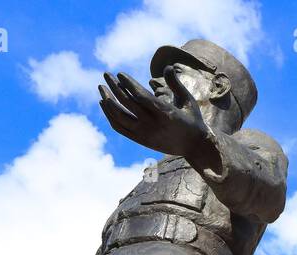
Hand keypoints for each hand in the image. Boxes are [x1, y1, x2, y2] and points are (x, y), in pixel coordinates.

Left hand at [98, 67, 216, 165]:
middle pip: (126, 103)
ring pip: (119, 116)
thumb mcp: (188, 100)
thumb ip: (176, 84)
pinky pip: (119, 127)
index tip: (119, 74)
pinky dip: (109, 115)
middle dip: (114, 87)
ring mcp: (144, 134)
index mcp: (165, 114)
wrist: (194, 147)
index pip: (140, 96)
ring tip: (102, 88)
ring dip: (108, 101)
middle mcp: (152, 125)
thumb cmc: (193, 120)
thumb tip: (167, 66)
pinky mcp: (140, 140)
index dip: (128, 84)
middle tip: (106, 75)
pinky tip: (105, 103)